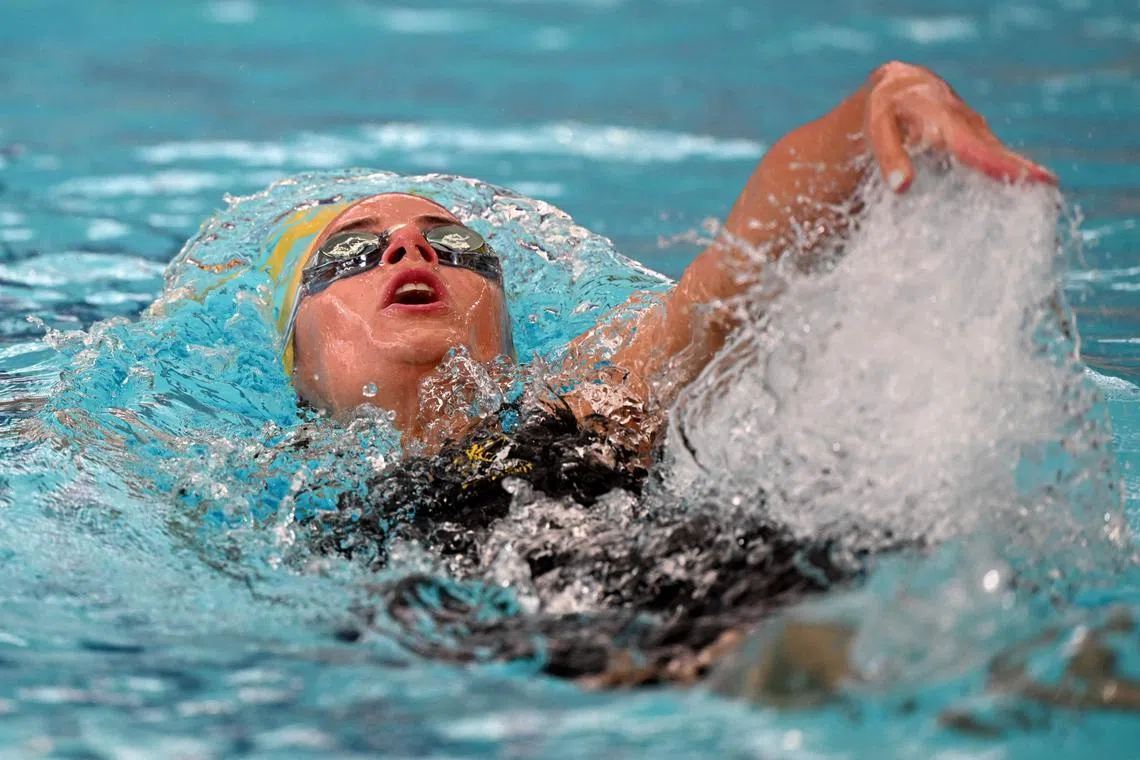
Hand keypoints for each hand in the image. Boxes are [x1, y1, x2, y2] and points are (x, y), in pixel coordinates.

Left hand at [865, 62, 1055, 192]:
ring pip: (998, 153)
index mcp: (942, 120)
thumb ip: (890, 157)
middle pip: (995, 150)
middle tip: (1050, 185)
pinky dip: (1008, 170)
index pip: (973, 147)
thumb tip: (902, 188)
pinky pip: (993, 155)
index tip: (1024, 174)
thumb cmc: (888, 110)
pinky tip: (1022, 189)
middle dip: (1021, 168)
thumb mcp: (878, 130)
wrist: (903, 86)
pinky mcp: (977, 137)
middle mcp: (966, 123)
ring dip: (1020, 171)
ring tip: (1046, 190)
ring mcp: (975, 129)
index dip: (997, 164)